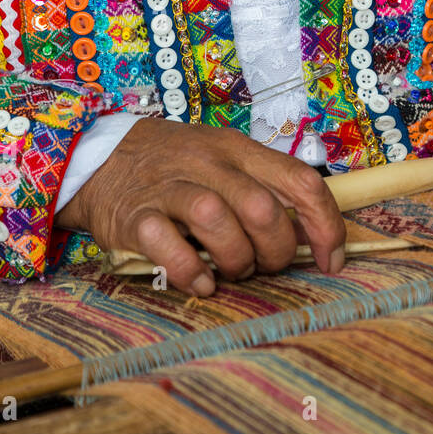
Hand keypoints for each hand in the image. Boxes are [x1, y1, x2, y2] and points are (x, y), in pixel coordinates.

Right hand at [56, 119, 345, 295]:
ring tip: (231, 272)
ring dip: (235, 260)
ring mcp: (169, 188)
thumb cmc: (175, 166)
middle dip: (276, 251)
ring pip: (217, 220)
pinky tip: (200, 283)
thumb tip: (312, 234)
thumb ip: (263, 189)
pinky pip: (167, 246)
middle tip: (265, 266)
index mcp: (238, 150)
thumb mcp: (224, 161)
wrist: (100, 157)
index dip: (325, 225)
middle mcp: (208, 164)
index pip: (301, 181)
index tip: (332, 259)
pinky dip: (191, 273)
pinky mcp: (135, 217)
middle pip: (262, 208)